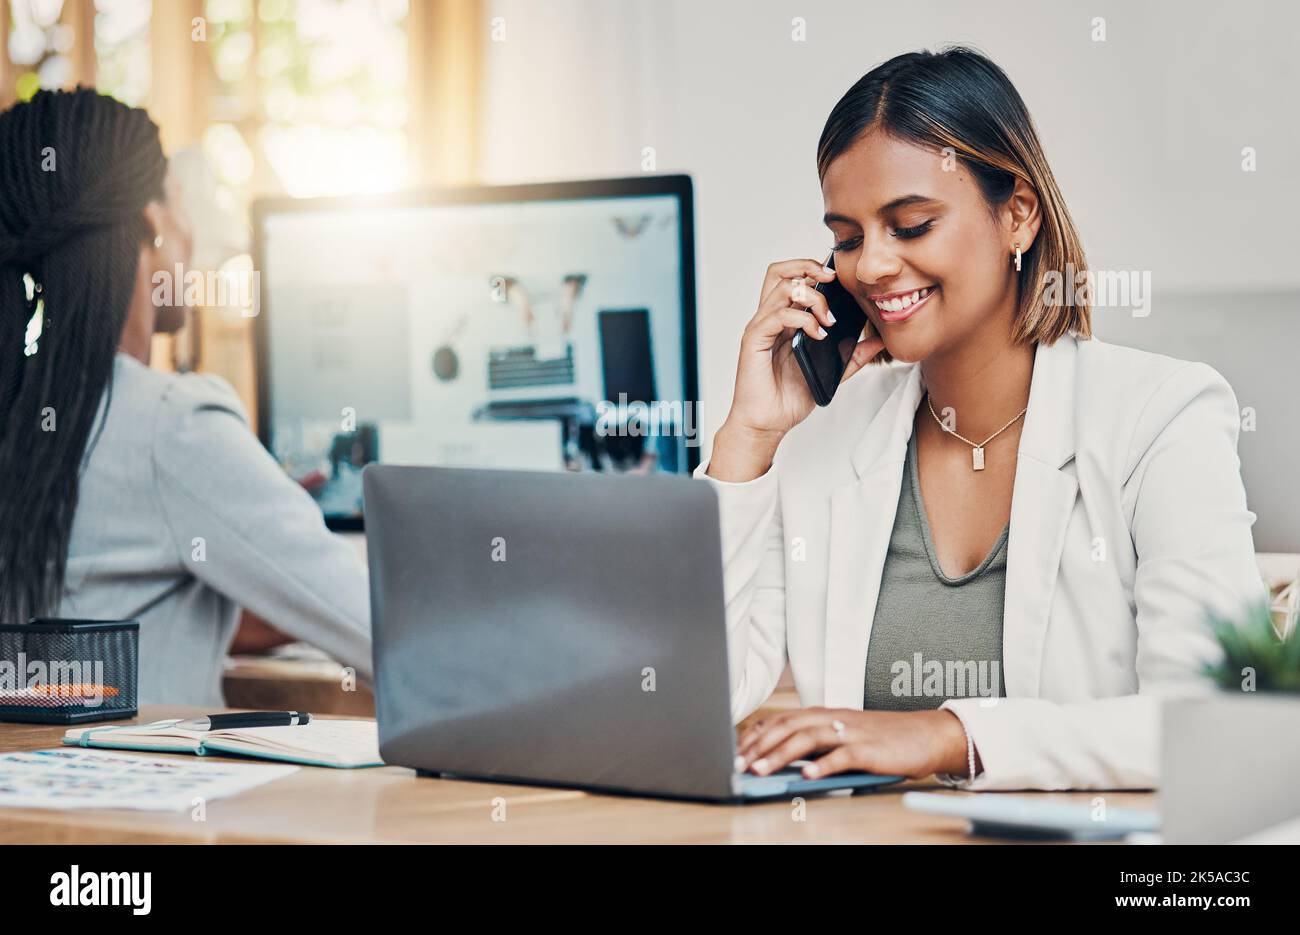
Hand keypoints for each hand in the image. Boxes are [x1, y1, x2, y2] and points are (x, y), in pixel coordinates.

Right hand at [707, 259, 884, 481]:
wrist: (767, 423)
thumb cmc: (788, 398)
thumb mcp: (831, 372)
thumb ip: (852, 355)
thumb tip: (879, 340)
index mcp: (783, 321)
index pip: (792, 278)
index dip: (813, 269)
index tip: (839, 279)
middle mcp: (769, 318)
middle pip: (779, 271)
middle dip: (808, 266)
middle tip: (832, 280)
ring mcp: (761, 327)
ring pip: (783, 288)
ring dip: (813, 297)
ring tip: (829, 319)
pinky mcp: (754, 340)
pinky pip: (779, 315)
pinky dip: (803, 319)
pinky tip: (818, 334)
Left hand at [735, 706, 974, 779]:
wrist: (927, 734)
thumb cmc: (884, 739)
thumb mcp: (845, 736)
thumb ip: (817, 745)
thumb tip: (784, 763)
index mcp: (825, 715)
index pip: (781, 719)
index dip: (756, 734)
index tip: (736, 750)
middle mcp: (834, 719)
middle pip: (788, 726)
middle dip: (759, 745)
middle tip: (738, 764)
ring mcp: (851, 733)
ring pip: (807, 738)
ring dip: (780, 755)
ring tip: (760, 770)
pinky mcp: (868, 749)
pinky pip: (841, 756)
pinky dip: (822, 765)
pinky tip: (805, 775)